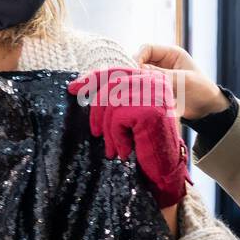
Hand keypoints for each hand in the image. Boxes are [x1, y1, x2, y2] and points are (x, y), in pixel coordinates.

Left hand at [67, 66, 190, 207]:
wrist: (166, 167)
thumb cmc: (146, 143)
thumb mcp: (129, 115)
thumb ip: (114, 98)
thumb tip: (77, 86)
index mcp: (151, 78)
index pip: (116, 71)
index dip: (92, 79)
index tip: (72, 88)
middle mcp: (156, 81)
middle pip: (112, 85)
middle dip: (97, 110)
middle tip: (96, 133)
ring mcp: (155, 94)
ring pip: (113, 104)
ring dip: (109, 131)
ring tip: (113, 149)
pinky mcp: (150, 110)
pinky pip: (118, 118)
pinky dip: (117, 137)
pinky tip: (126, 150)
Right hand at [135, 43, 228, 119]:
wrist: (208, 109)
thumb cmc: (201, 90)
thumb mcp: (183, 80)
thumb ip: (162, 75)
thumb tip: (139, 71)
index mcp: (171, 54)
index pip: (147, 49)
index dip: (138, 57)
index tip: (134, 70)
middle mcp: (162, 62)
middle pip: (141, 62)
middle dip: (136, 71)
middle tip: (133, 83)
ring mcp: (159, 76)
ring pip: (140, 75)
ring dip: (138, 82)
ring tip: (137, 91)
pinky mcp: (157, 89)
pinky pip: (144, 86)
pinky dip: (140, 91)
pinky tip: (141, 97)